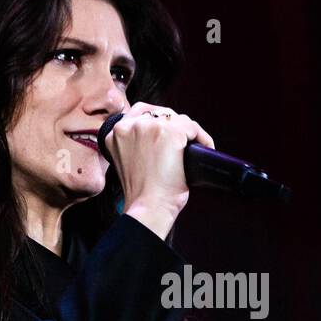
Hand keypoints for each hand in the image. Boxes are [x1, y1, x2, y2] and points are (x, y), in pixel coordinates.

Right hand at [110, 102, 214, 235]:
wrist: (148, 208)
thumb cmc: (141, 194)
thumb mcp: (128, 162)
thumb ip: (136, 145)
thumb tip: (159, 139)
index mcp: (115, 132)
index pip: (139, 113)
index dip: (157, 122)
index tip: (167, 133)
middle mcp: (130, 125)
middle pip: (161, 114)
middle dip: (175, 126)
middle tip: (184, 144)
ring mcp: (150, 127)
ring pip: (178, 120)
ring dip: (189, 132)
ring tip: (195, 147)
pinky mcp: (170, 132)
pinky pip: (193, 128)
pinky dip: (202, 138)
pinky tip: (205, 148)